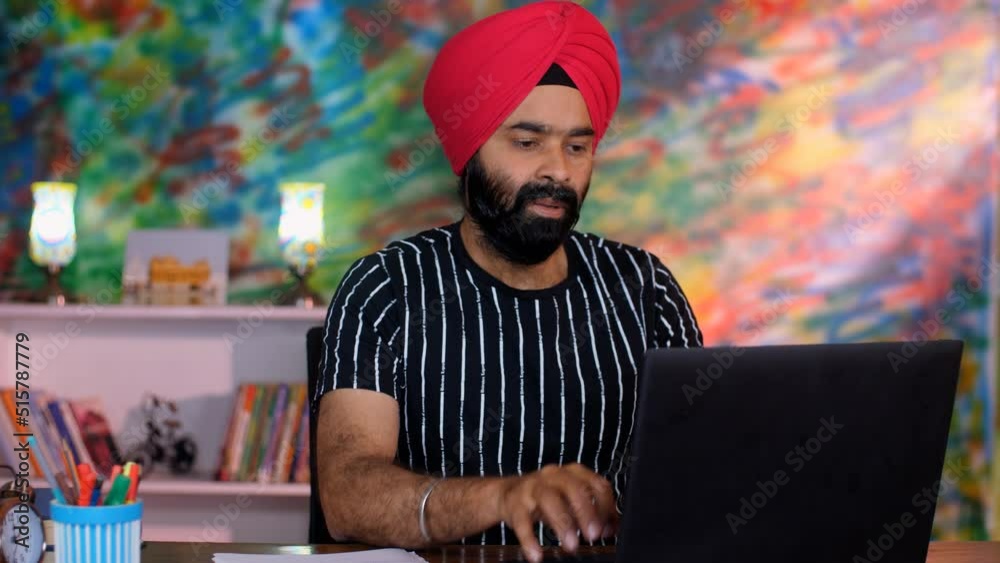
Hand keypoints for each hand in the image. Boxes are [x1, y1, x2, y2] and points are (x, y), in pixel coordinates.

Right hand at [497, 463, 618, 562]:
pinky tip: (537, 556)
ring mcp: (533, 487)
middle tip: (593, 536)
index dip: (605, 506)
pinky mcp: (515, 503)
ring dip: (563, 523)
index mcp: (573, 473)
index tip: (607, 528)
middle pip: (574, 488)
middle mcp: (554, 475)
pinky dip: (529, 539)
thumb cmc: (549, 497)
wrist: (509, 494)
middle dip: (586, 512)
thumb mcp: (573, 501)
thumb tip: (611, 529)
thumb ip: (594, 513)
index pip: (596, 484)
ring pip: (549, 499)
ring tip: (571, 546)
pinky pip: (522, 521)